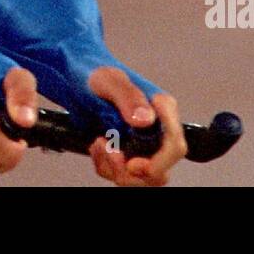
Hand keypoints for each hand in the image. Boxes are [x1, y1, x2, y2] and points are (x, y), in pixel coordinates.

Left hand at [86, 66, 185, 186]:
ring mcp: (144, 144)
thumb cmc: (97, 74)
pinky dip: (105, 166)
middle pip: (161, 171)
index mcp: (162, 109)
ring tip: (99, 144)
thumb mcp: (108, 81)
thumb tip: (146, 120)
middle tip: (110, 154)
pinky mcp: (129, 152)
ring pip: (143, 179)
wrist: (79, 80)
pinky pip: (122, 174)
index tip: (132, 165)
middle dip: (134, 174)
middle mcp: (159, 130)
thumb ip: (128, 97)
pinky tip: (96, 144)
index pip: (174, 146)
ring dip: (116, 170)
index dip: (158, 163)